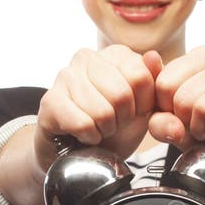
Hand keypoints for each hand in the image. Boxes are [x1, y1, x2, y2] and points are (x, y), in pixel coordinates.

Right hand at [34, 45, 162, 171]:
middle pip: (122, 95)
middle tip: (112, 122)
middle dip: (122, 119)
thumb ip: (154, 82)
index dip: (142, 105)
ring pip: (102, 112)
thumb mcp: (144, 107)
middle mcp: (87, 58)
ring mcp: (65, 76)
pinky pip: (83, 124)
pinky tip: (84, 134)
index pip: (141, 77)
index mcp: (115, 54)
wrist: (81, 151)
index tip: (132, 111)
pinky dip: (89, 137)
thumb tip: (152, 57)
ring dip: (104, 130)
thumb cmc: (114, 125)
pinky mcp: (50, 101)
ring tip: (97, 127)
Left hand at [148, 47, 204, 171]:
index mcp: (203, 56)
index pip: (163, 83)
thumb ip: (156, 105)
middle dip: (185, 123)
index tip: (182, 115)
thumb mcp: (171, 118)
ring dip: (204, 132)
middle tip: (200, 127)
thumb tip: (153, 75)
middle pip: (183, 98)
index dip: (166, 110)